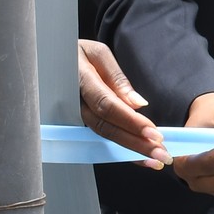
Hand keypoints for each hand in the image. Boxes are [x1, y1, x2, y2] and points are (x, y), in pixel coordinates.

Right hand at [78, 39, 167, 167]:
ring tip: (156, 160)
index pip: (107, 105)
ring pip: (103, 135)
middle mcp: (74, 101)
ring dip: (130, 150)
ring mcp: (73, 114)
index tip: (154, 133)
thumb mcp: (97, 54)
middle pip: (106, 127)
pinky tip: (139, 156)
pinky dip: (121, 147)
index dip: (130, 122)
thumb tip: (138, 104)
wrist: (52, 59)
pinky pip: (100, 135)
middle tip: (161, 155)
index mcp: (80, 79)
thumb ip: (117, 78)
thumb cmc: (78, 54)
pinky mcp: (78, 121)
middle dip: (135, 143)